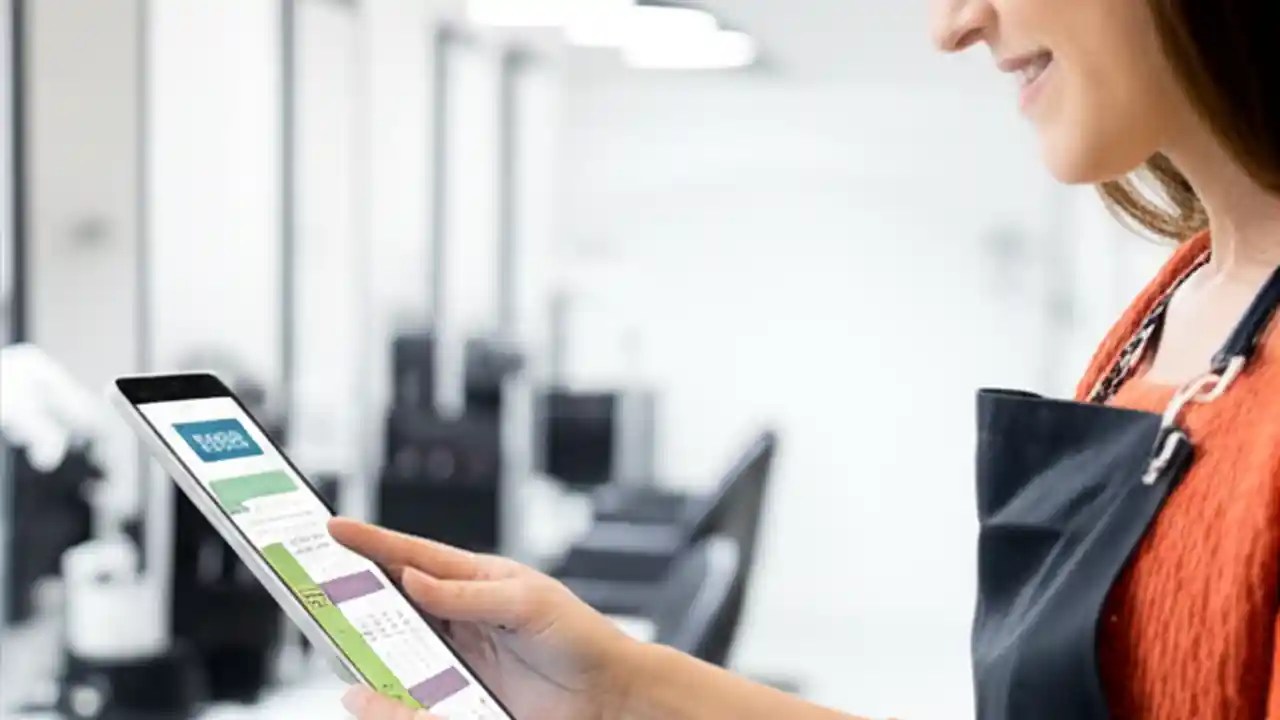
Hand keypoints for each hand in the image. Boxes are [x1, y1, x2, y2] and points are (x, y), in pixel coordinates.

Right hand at [328, 518, 639, 719]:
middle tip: (313, 581)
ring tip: (332, 633)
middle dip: (353, 588)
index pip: (414, 554)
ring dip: (366, 639)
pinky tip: (371, 682)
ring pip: (396, 641)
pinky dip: (389, 682)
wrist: (606, 693)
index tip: (334, 526)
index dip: (373, 541)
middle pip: (393, 598)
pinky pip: (413, 683)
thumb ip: (468, 595)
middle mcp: (458, 613)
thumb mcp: (526, 603)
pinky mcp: (459, 689)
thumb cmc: (578, 635)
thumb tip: (414, 577)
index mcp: (476, 578)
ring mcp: (456, 652)